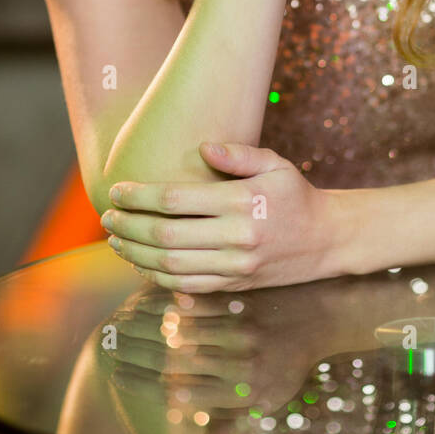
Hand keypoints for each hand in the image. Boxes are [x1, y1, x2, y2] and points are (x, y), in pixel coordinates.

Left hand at [99, 141, 340, 291]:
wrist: (328, 239)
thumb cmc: (296, 196)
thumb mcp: (275, 165)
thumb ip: (239, 154)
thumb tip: (202, 147)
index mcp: (243, 203)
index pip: (176, 200)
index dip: (139, 196)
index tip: (117, 191)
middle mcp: (237, 238)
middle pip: (166, 235)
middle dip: (129, 226)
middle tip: (107, 216)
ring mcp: (235, 267)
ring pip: (171, 266)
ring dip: (136, 253)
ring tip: (116, 240)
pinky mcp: (234, 286)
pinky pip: (187, 286)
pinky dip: (157, 277)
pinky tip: (141, 263)